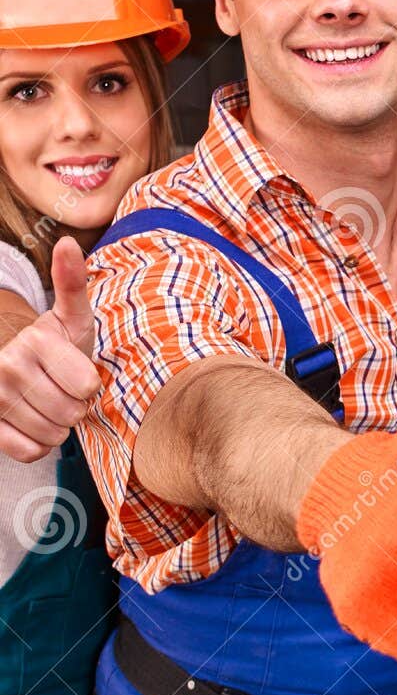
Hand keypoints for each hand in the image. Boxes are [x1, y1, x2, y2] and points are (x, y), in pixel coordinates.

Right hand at [0, 238, 98, 462]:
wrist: (16, 366)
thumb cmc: (56, 345)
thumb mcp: (71, 317)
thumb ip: (73, 283)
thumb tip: (70, 243)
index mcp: (34, 340)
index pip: (88, 386)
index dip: (90, 385)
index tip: (76, 372)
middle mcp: (6, 367)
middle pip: (72, 413)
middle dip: (75, 407)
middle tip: (62, 390)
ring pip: (53, 434)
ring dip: (58, 426)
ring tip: (47, 404)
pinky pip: (29, 451)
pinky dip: (37, 444)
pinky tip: (32, 423)